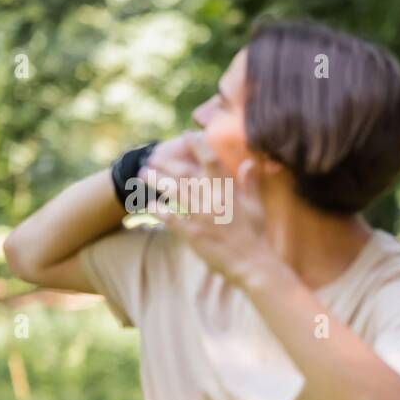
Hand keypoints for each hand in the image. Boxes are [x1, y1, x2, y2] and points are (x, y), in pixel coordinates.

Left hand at [144, 133, 275, 287]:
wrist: (253, 265)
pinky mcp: (192, 234)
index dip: (197, 145)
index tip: (187, 135)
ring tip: (143, 174)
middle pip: (184, 174)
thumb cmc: (256, 236)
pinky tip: (150, 204)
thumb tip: (249, 162)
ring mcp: (201, 216)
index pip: (210, 160)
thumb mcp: (257, 207)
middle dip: (166, 162)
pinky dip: (158, 210)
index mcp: (229, 192)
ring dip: (156, 180)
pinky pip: (170, 218)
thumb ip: (251, 184)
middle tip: (153, 155)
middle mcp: (212, 200)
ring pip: (173, 192)